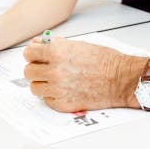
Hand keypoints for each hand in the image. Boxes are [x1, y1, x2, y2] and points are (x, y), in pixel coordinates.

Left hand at [23, 36, 141, 112]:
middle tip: (46, 69)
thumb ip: (55, 45)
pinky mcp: (62, 103)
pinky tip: (66, 89)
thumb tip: (37, 44)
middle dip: (36, 69)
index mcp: (57, 52)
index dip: (33, 54)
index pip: (28, 53)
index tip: (38, 56)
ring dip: (42, 83)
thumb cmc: (104, 60)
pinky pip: (47, 99)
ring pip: (35, 87)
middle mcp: (54, 70)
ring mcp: (57, 89)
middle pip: (28, 72)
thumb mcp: (78, 45)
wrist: (121, 79)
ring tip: (56, 80)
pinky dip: (53, 95)